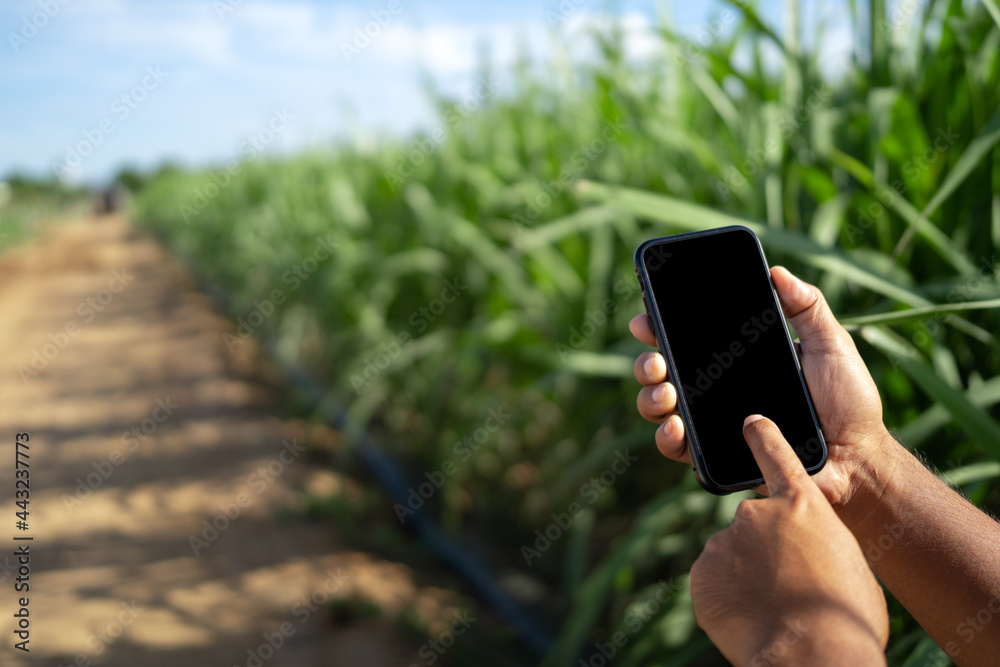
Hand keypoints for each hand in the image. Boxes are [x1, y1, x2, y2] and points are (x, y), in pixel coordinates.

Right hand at [630, 266, 891, 517]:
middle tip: (656, 362)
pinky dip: (666, 438)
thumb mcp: (832, 345)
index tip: (646, 319)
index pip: (688, 340)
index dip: (659, 328)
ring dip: (650, 398)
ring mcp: (713, 425)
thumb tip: (775, 272)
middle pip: (663, 373)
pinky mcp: (717, 458)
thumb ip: (808, 307)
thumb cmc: (850, 403)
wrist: (858, 460)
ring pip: (660, 409)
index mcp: (737, 361)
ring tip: (667, 393)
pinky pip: (677, 449)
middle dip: (646, 364)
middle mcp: (718, 391)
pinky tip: (675, 428)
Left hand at [689, 416, 888, 665]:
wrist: (810, 655)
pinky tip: (751, 619)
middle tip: (789, 586)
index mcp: (802, 505)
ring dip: (748, 577)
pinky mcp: (702, 573)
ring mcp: (724, 541)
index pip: (776, 456)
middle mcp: (756, 513)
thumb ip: (817, 540)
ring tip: (776, 608)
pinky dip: (729, 599)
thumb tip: (802, 548)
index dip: (763, 437)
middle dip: (765, 552)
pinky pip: (715, 582)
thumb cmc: (845, 617)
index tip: (751, 423)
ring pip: (733, 556)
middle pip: (754, 526)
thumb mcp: (848, 563)